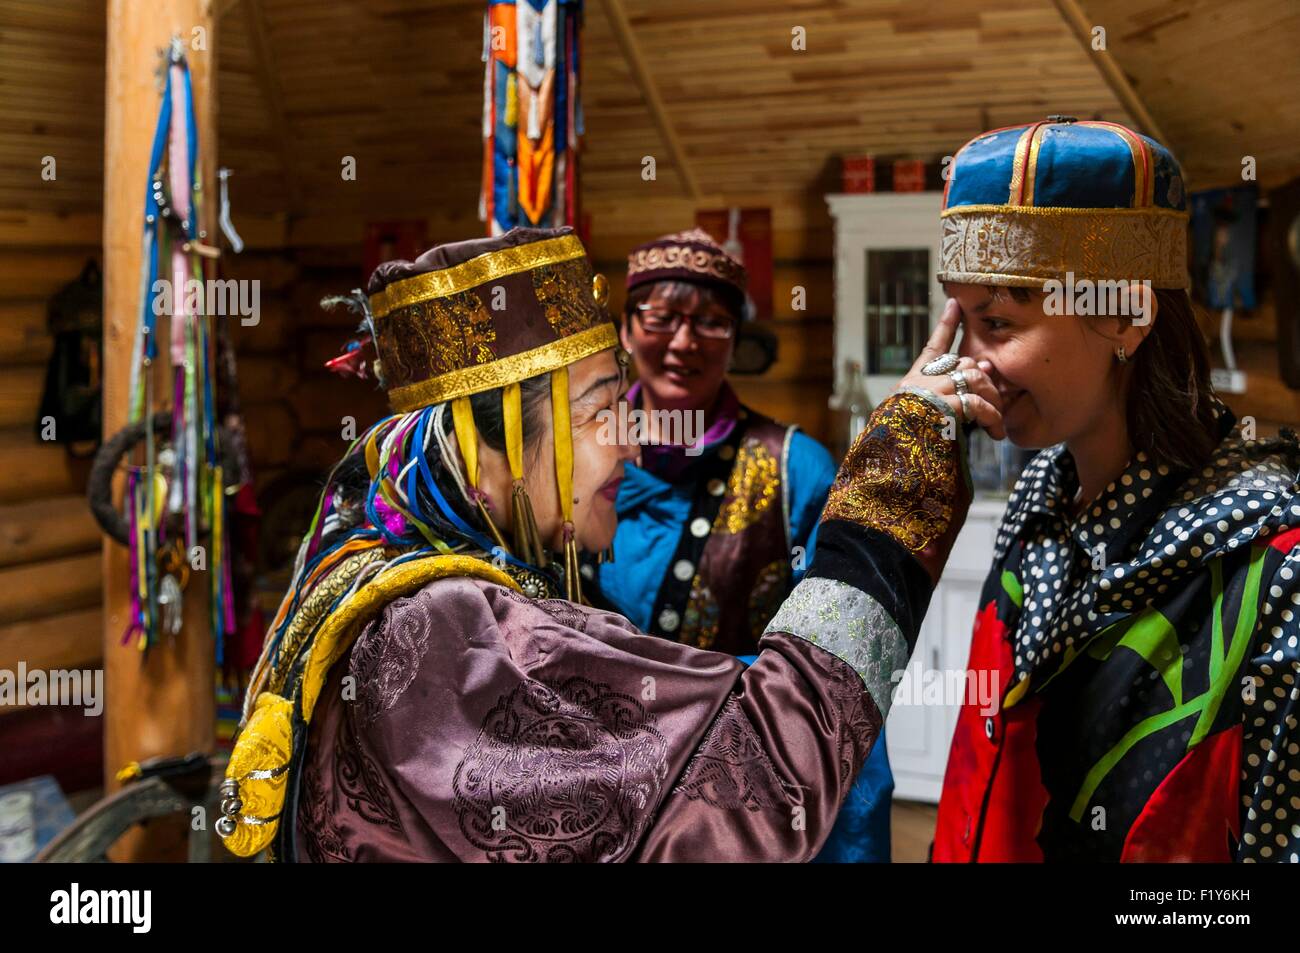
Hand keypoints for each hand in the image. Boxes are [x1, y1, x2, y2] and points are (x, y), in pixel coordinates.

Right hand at [895, 298, 1005, 439]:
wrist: (885, 454)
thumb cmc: (900, 440)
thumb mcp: (914, 413)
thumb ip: (944, 393)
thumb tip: (986, 369)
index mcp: (912, 380)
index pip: (933, 345)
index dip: (946, 323)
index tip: (955, 304)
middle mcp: (923, 380)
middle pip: (965, 363)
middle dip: (985, 381)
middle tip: (995, 403)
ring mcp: (933, 391)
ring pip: (975, 377)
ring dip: (992, 399)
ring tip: (996, 420)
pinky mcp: (943, 407)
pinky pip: (977, 404)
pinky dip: (991, 417)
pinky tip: (996, 431)